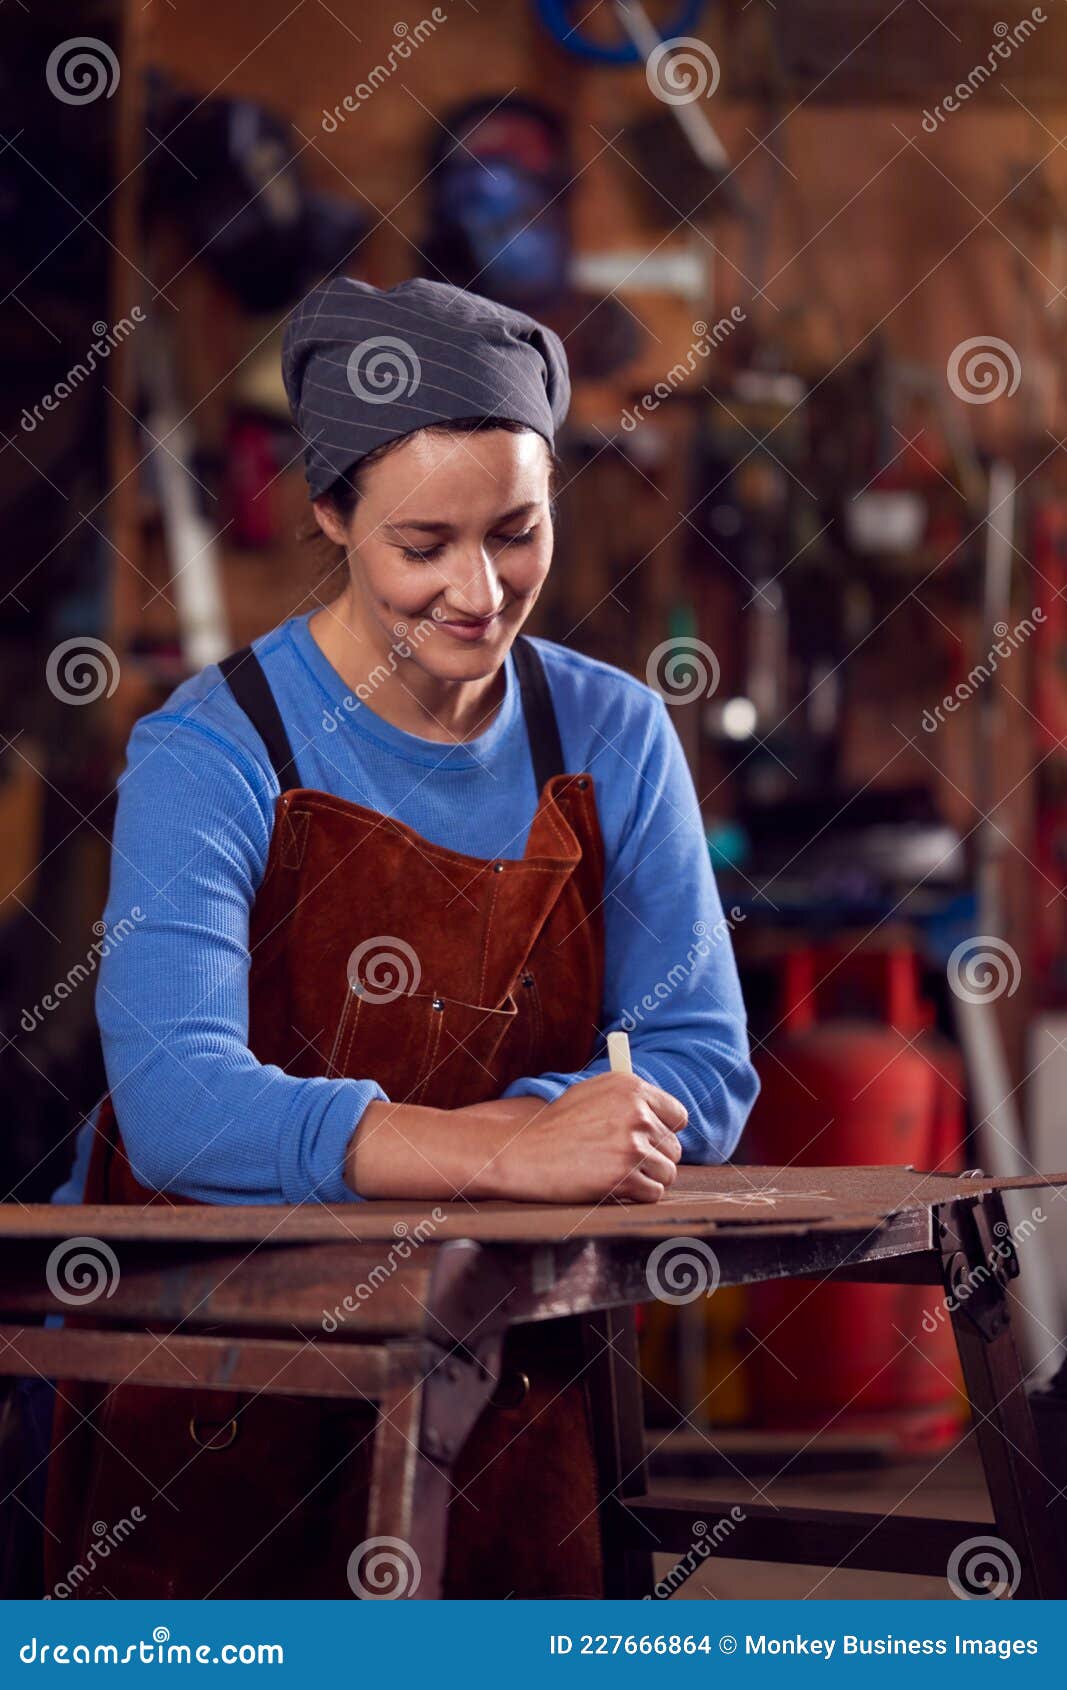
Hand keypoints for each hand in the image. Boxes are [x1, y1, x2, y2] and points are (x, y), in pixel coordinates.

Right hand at [495, 1070, 686, 1203]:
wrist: (524, 1152)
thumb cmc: (556, 1125)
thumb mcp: (591, 1094)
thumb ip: (629, 1100)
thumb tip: (663, 1116)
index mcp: (631, 1088)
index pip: (678, 1116)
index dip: (666, 1132)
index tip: (654, 1141)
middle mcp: (637, 1113)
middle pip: (674, 1148)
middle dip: (655, 1159)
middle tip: (627, 1163)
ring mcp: (632, 1146)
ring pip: (668, 1172)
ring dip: (648, 1178)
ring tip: (618, 1174)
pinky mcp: (624, 1176)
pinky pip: (654, 1193)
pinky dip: (639, 1195)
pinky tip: (615, 1186)